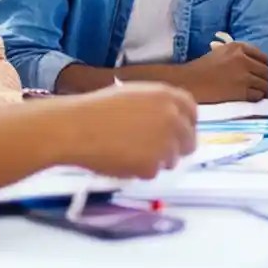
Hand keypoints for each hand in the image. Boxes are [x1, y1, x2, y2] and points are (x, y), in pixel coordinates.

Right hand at [60, 82, 197, 178]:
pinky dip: (139, 170)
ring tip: (127, 152)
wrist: (75, 128)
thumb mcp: (132, 95)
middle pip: (189, 140)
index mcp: (166, 96)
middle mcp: (173, 118)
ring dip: (156, 160)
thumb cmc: (96, 109)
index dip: (185, 123)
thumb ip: (157, 105)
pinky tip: (120, 160)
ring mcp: (165, 142)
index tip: (178, 132)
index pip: (191, 111)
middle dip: (176, 147)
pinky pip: (152, 172)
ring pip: (171, 159)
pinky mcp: (153, 165)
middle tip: (156, 152)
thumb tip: (170, 120)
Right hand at [177, 41, 267, 101]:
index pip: (263, 57)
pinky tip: (251, 98)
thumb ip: (238, 54)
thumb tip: (255, 64)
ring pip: (265, 84)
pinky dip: (257, 98)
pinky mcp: (241, 91)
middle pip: (267, 71)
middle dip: (264, 79)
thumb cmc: (201, 68)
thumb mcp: (221, 52)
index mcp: (238, 47)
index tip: (260, 73)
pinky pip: (258, 95)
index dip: (264, 67)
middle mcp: (243, 59)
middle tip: (259, 85)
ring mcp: (243, 76)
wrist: (189, 82)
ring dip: (262, 90)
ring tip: (256, 93)